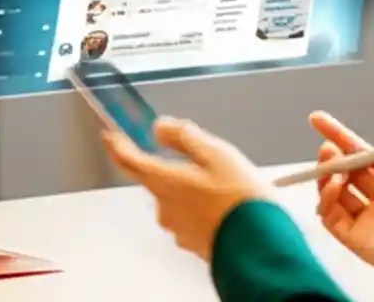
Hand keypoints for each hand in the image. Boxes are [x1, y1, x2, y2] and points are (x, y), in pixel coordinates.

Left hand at [102, 116, 273, 259]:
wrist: (262, 247)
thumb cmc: (241, 202)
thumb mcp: (217, 154)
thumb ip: (185, 136)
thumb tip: (161, 127)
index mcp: (165, 182)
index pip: (128, 161)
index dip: (117, 145)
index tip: (111, 136)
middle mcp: (165, 208)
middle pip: (157, 179)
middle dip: (175, 167)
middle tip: (204, 162)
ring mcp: (178, 228)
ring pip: (176, 199)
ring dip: (192, 189)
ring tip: (225, 187)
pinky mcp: (193, 243)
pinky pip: (190, 218)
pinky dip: (202, 208)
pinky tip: (226, 206)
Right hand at [310, 111, 373, 285]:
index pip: (364, 158)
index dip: (344, 140)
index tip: (321, 122)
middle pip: (346, 174)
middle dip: (333, 157)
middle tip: (326, 147)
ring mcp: (364, 221)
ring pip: (334, 193)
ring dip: (328, 175)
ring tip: (330, 164)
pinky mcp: (353, 239)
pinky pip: (330, 216)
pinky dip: (326, 198)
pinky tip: (333, 184)